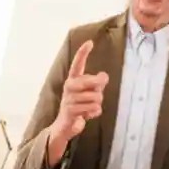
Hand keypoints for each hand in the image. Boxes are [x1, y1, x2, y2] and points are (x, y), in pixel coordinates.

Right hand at [46, 40, 108, 165]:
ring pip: (96, 97)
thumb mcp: (89, 94)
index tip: (90, 42)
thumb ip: (96, 84)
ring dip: (97, 104)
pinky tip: (87, 115)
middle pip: (92, 80)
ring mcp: (69, 99)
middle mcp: (69, 86)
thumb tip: (103, 76)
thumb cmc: (79, 107)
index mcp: (73, 80)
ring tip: (89, 108)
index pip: (77, 64)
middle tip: (98, 93)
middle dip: (100, 86)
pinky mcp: (71, 111)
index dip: (83, 53)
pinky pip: (94, 108)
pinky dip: (94, 113)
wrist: (65, 127)